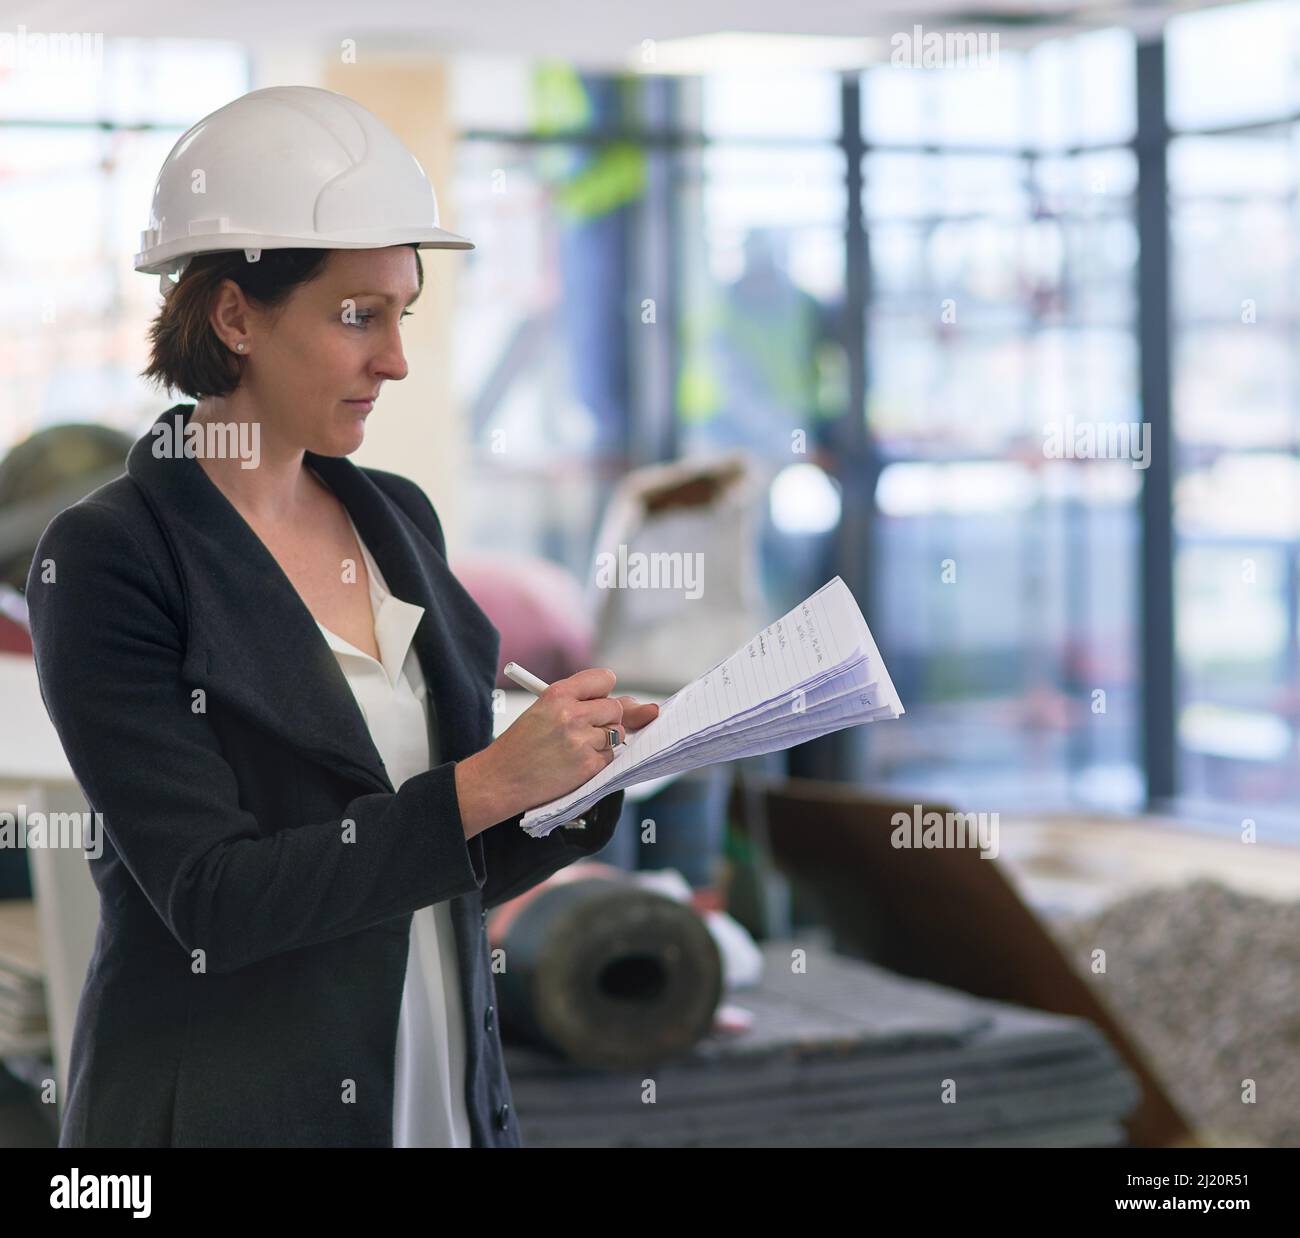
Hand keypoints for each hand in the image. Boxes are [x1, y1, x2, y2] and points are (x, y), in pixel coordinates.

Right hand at [455, 668, 658, 832]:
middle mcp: (571, 714)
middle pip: (616, 708)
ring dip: (604, 741)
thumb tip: (638, 706)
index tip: (598, 700)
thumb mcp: (544, 711)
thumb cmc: (523, 744)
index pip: (604, 679)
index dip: (603, 692)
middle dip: (607, 719)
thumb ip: (584, 703)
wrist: (500, 779)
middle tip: (586, 729)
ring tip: (575, 747)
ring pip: (616, 733)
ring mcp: (581, 741)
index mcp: (557, 693)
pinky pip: (610, 757)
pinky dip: (599, 760)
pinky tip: (575, 763)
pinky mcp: (588, 766)